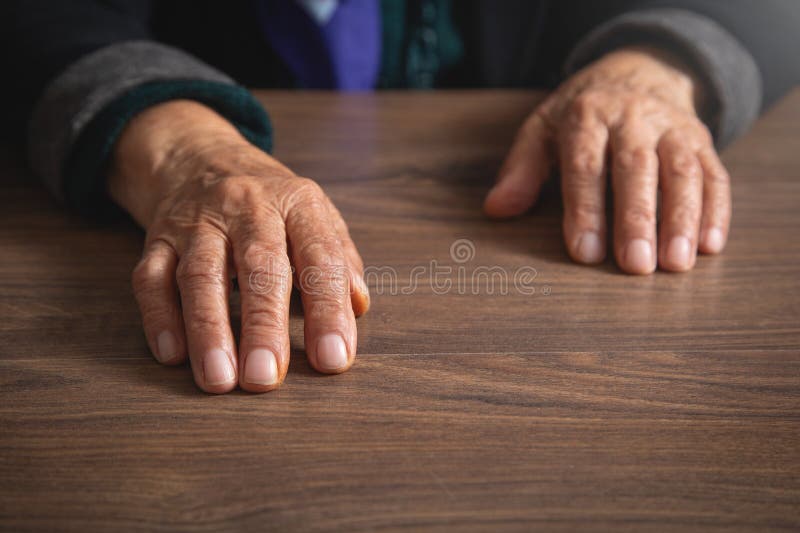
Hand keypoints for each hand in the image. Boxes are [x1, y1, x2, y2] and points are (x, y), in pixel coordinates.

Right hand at [108, 100, 368, 392]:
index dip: (328, 310)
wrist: (202, 158)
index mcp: (297, 203)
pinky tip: (173, 356)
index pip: (319, 257)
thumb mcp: (316, 217)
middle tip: (266, 378)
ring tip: (219, 379)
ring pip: (200, 275)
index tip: (334, 359)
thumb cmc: (272, 204)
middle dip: (263, 325)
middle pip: (257, 266)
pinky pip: (152, 278)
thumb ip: (340, 261)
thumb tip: (358, 306)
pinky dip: (160, 317)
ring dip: (208, 329)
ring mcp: (198, 222)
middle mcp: (247, 207)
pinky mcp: (158, 239)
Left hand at [484, 47, 730, 273]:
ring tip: (676, 263)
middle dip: (637, 218)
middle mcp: (633, 117)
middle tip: (635, 265)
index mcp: (587, 115)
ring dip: (683, 218)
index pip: (585, 164)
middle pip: (637, 168)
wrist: (638, 70)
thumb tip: (496, 210)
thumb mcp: (542, 129)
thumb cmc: (581, 112)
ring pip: (682, 170)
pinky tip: (711, 246)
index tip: (585, 253)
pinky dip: (716, 209)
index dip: (585, 210)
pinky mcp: (702, 139)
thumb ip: (521, 169)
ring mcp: (672, 127)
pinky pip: (714, 172)